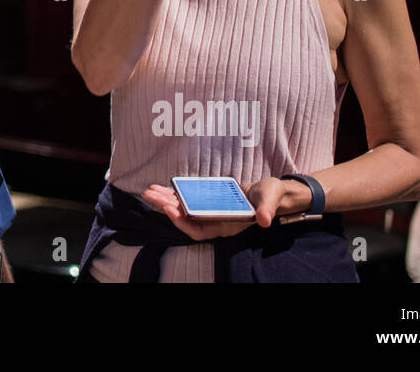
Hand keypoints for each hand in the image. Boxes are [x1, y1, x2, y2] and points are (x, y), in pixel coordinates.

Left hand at [143, 177, 306, 241]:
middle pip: (185, 219)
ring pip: (182, 211)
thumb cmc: (269, 197)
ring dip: (165, 201)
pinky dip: (173, 194)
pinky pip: (186, 201)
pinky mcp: (206, 202)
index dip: (184, 223)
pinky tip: (161, 187)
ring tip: (149, 191)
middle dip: (167, 208)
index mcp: (226, 226)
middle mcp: (214, 222)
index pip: (200, 230)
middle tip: (150, 195)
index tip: (171, 209)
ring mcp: (209, 212)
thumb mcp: (270, 200)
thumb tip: (264, 220)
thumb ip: (267, 210)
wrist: (268, 193)